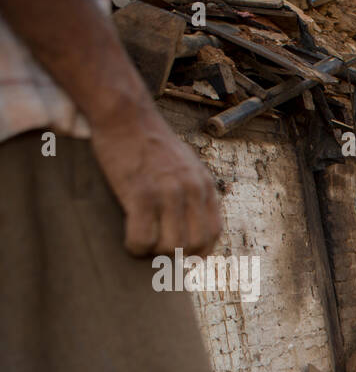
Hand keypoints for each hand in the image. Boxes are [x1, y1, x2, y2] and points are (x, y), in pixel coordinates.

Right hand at [90, 104, 222, 256]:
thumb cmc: (148, 140)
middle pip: (194, 244)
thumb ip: (192, 189)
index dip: (200, 251)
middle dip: (176, 256)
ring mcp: (168, 193)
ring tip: (142, 246)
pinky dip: (136, 247)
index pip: (213, 232)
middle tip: (157, 251)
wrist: (124, 114)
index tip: (185, 258)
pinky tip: (129, 243)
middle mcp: (192, 190)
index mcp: (204, 185)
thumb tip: (190, 221)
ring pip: (171, 246)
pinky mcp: (141, 193)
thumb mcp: (184, 163)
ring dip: (154, 253)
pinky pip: (143, 237)